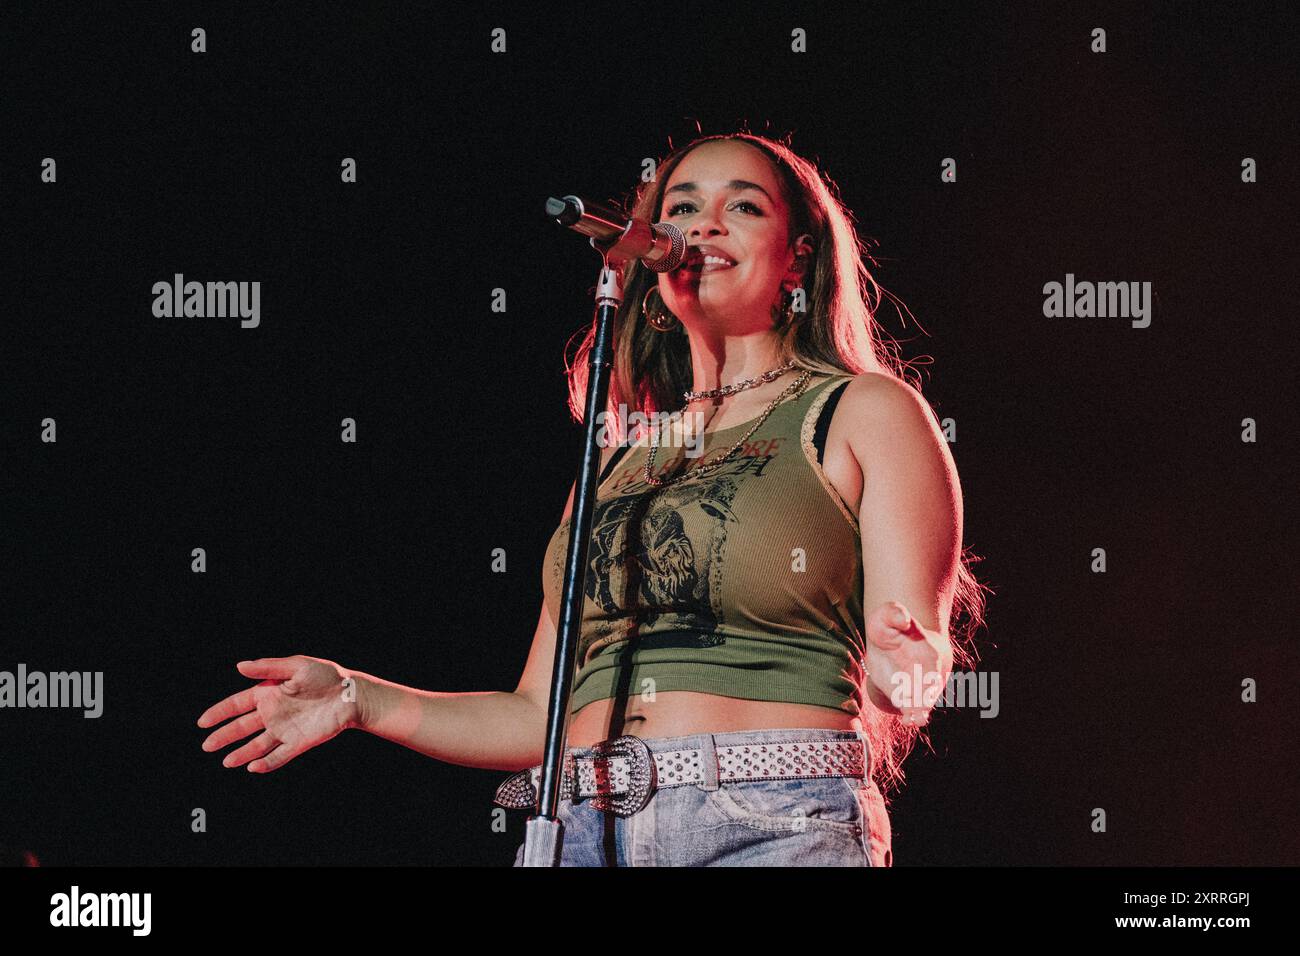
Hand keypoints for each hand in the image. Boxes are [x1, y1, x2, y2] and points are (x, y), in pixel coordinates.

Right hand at [197, 655, 360, 772]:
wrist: (351, 695)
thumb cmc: (326, 676)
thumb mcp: (297, 666)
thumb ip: (268, 667)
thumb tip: (239, 666)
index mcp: (269, 693)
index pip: (238, 704)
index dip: (220, 713)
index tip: (202, 722)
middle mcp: (273, 713)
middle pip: (242, 727)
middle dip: (224, 736)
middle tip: (206, 746)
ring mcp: (285, 730)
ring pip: (257, 745)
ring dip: (241, 753)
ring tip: (226, 761)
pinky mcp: (299, 743)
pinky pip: (279, 756)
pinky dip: (266, 763)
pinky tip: (253, 767)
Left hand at [864, 601, 941, 726]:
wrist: (894, 642)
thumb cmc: (891, 627)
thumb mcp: (888, 615)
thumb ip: (895, 614)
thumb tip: (903, 618)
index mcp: (928, 651)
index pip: (933, 663)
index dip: (931, 673)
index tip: (929, 681)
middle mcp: (929, 672)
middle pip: (932, 687)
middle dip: (927, 697)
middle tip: (921, 705)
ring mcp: (921, 687)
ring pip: (925, 703)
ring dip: (921, 712)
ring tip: (914, 719)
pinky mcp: (909, 698)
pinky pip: (914, 712)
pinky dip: (912, 718)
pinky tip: (906, 721)